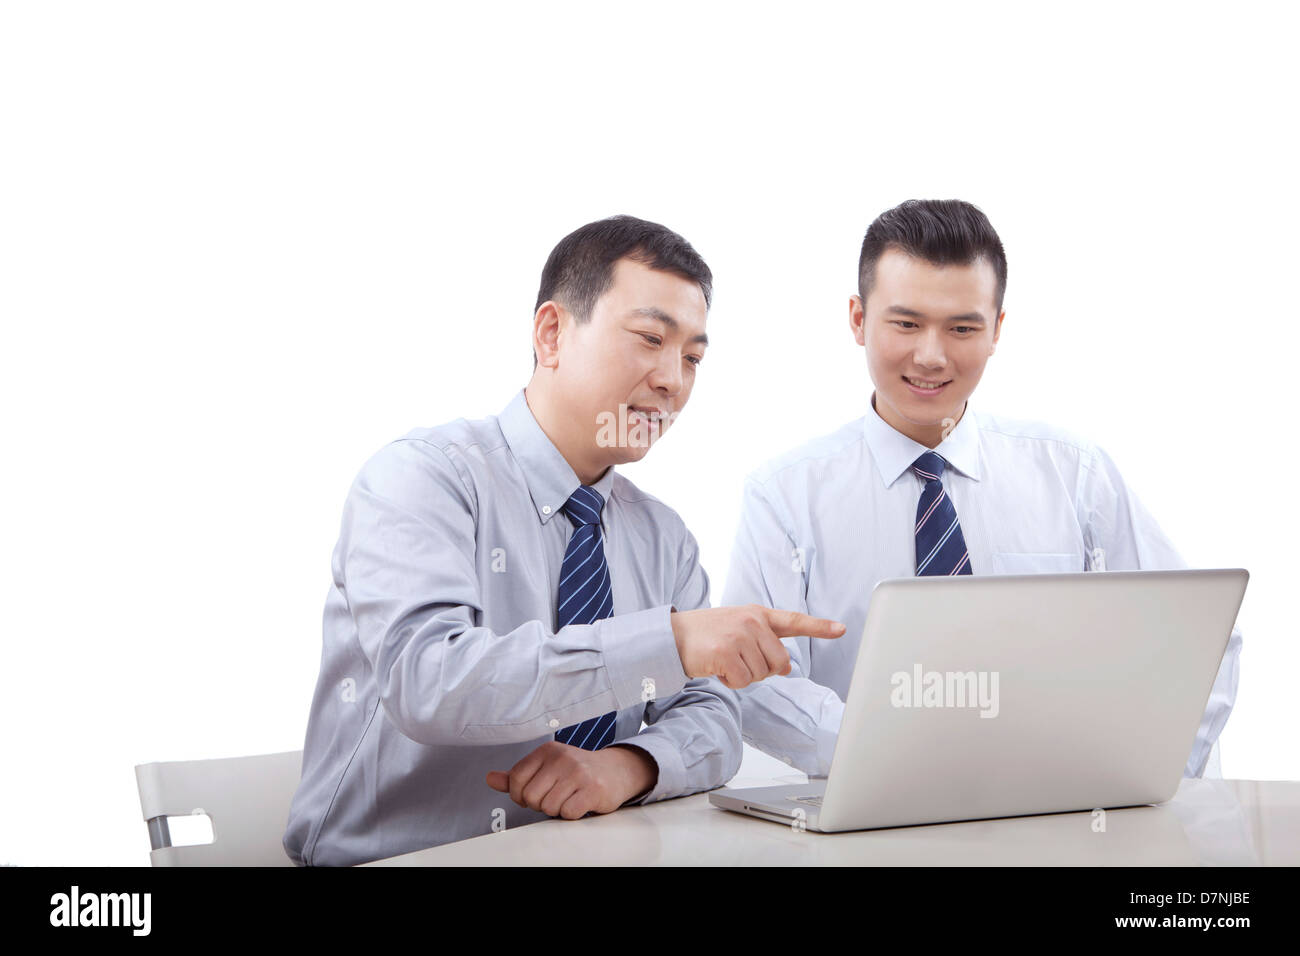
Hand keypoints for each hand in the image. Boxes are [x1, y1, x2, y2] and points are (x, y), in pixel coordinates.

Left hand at [486, 741, 657, 818]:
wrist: (615, 771)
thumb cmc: (576, 771)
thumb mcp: (546, 767)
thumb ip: (518, 775)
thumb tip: (490, 778)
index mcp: (547, 750)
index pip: (516, 779)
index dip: (519, 795)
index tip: (531, 796)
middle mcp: (562, 758)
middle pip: (531, 796)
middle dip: (540, 804)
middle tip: (555, 797)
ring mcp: (578, 773)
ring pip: (548, 807)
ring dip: (557, 810)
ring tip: (569, 798)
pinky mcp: (593, 789)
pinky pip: (568, 813)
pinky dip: (572, 814)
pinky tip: (580, 803)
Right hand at [670, 604, 844, 688]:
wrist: (672, 636)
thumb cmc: (707, 635)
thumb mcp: (738, 629)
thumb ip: (764, 643)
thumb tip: (786, 669)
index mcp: (758, 615)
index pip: (794, 621)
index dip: (819, 627)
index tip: (841, 629)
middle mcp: (752, 622)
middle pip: (780, 663)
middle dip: (763, 671)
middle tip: (740, 662)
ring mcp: (740, 635)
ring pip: (761, 675)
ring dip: (743, 676)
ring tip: (724, 661)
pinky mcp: (727, 651)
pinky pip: (742, 681)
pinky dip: (730, 682)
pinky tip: (717, 668)